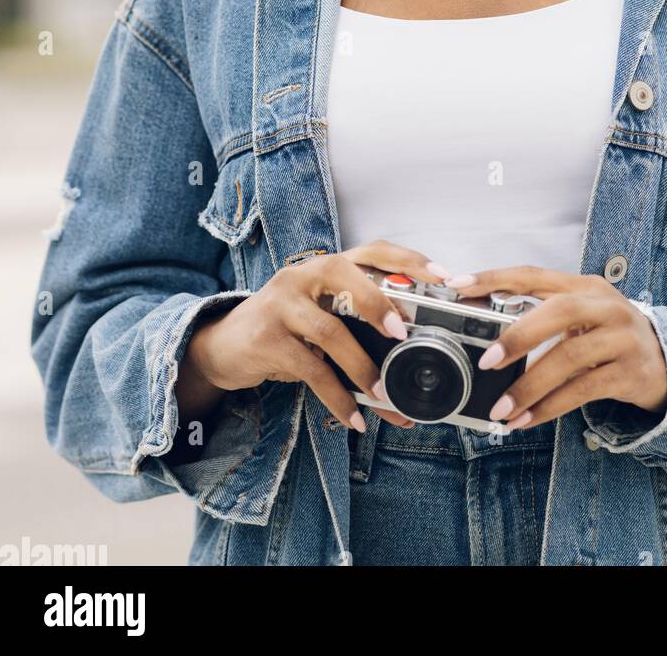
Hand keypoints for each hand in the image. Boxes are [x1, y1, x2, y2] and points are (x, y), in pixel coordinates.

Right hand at [182, 240, 452, 430]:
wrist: (223, 346)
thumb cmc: (287, 329)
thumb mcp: (320, 313)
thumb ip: (357, 319)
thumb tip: (412, 351)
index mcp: (326, 267)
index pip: (372, 249)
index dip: (409, 259)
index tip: (443, 276)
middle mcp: (303, 275)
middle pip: (345, 274)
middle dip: (378, 302)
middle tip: (403, 333)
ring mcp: (281, 304)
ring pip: (330, 331)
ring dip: (361, 367)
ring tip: (384, 396)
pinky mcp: (266, 339)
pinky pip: (311, 370)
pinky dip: (337, 397)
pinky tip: (353, 417)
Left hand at [445, 266, 666, 429]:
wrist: (666, 362)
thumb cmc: (609, 337)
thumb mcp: (581, 316)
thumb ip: (542, 317)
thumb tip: (485, 339)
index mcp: (584, 285)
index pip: (534, 274)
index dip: (495, 278)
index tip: (458, 286)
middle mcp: (605, 305)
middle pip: (559, 311)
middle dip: (519, 336)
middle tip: (487, 361)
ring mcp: (621, 337)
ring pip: (570, 357)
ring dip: (530, 385)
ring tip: (501, 408)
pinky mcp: (629, 372)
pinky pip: (583, 390)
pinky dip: (550, 407)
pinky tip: (527, 419)